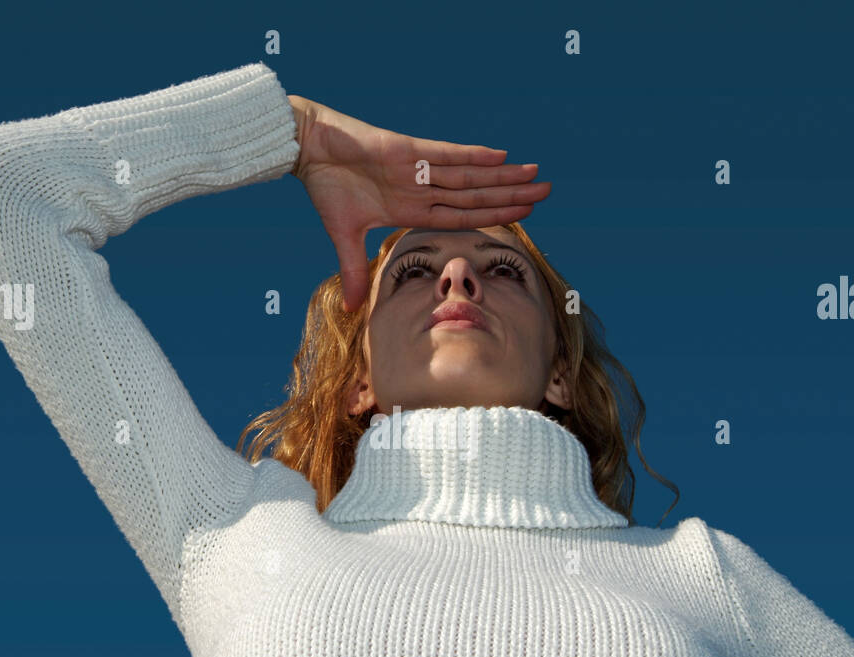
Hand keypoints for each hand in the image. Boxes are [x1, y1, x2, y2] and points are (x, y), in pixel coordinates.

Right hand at [286, 94, 551, 312]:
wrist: (306, 150)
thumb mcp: (344, 238)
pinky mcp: (406, 150)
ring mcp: (416, 169)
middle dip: (510, 195)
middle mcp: (421, 188)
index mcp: (412, 208)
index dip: (493, 216)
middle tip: (547, 192)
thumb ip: (355, 271)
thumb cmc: (325, 188)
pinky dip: (472, 156)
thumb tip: (350, 310)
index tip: (524, 217)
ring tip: (534, 174)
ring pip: (468, 176)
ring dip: (502, 177)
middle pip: (475, 195)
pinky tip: (501, 157)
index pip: (463, 215)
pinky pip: (445, 155)